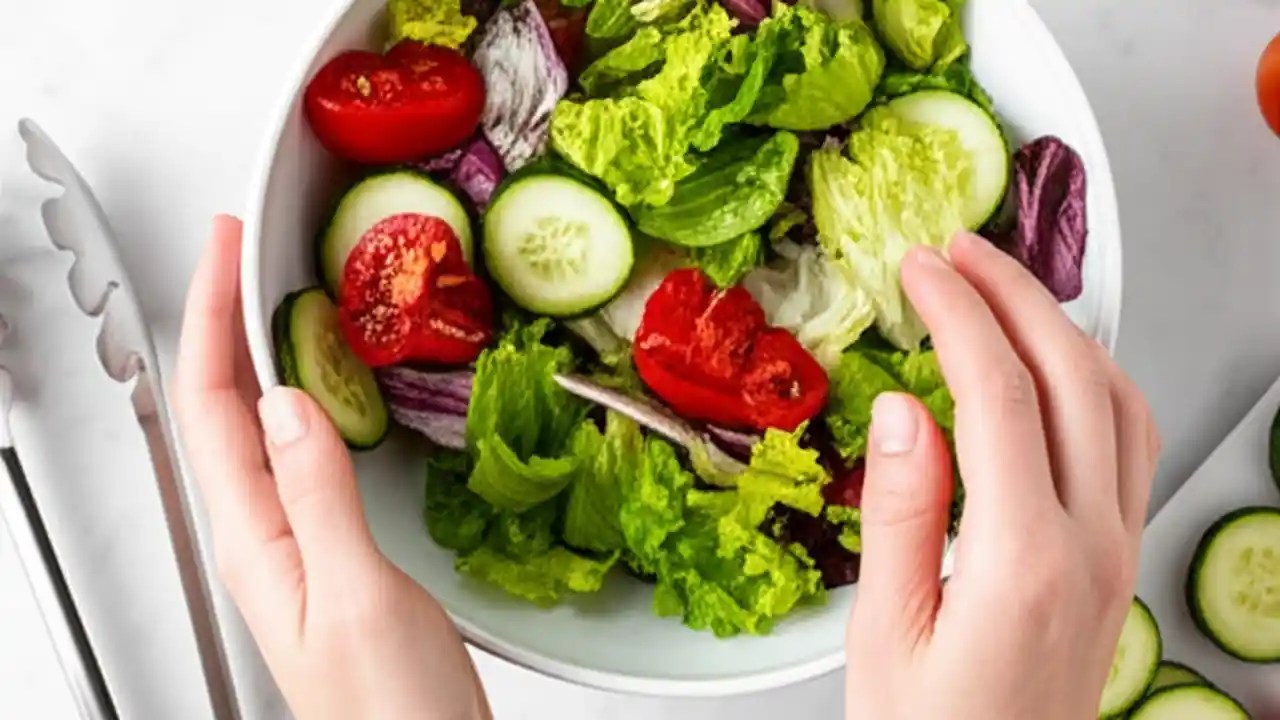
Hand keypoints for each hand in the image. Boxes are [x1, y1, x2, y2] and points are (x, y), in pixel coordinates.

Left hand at [172, 216, 490, 719]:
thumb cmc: (390, 705)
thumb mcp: (354, 594)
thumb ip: (319, 496)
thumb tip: (289, 401)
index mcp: (254, 540)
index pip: (211, 406)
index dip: (210, 317)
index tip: (224, 249)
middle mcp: (264, 534)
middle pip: (222, 406)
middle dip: (221, 317)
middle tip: (240, 249)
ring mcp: (297, 540)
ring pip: (260, 423)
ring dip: (260, 349)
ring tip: (274, 294)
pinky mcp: (335, 545)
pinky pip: (304, 450)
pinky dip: (310, 394)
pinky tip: (330, 385)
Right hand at [846, 233, 1158, 719]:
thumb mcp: (883, 633)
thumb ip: (900, 513)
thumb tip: (902, 410)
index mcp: (1023, 561)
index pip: (1000, 395)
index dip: (959, 314)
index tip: (919, 268)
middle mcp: (1090, 548)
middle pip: (1074, 378)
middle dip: (1014, 294)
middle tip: (958, 250)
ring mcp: (1116, 553)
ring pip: (1118, 402)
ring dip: (1061, 328)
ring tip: (1001, 288)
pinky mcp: (1116, 562)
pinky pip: (1129, 444)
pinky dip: (1092, 378)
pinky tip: (1052, 366)